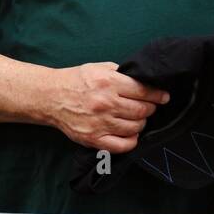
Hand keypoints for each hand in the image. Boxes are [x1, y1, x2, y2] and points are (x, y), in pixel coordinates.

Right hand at [52, 62, 168, 153]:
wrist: (50, 97)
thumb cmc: (76, 81)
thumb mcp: (99, 68)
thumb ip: (121, 73)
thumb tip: (143, 81)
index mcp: (109, 83)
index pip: (144, 91)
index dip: (158, 95)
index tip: (163, 97)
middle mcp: (106, 103)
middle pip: (142, 110)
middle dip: (150, 109)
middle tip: (148, 107)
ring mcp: (100, 123)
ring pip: (135, 127)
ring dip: (141, 123)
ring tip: (137, 118)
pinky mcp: (94, 138)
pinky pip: (122, 145)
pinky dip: (131, 141)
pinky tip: (131, 134)